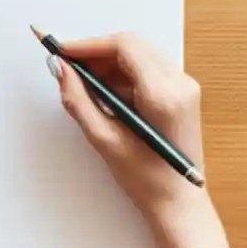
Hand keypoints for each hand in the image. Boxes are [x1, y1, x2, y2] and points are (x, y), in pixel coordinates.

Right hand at [50, 33, 209, 226]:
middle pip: (133, 46)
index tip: (63, 52)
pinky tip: (107, 94)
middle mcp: (180, 84)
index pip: (124, 46)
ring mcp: (185, 87)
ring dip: (110, 64)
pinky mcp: (183, 93)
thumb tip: (61, 70)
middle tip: (69, 67)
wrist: (180, 202)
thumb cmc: (148, 180)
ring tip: (85, 85)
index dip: (89, 45)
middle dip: (97, 53)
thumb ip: (79, 101)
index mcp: (164, 95)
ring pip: (140, 55)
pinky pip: (149, 69)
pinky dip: (124, 75)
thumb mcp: (105, 140)